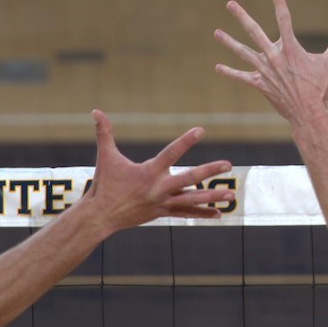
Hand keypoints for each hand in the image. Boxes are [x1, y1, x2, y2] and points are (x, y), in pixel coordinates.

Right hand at [81, 111, 232, 230]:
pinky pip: (187, 213)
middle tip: (228, 165)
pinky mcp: (163, 213)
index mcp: (149, 172)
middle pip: (189, 179)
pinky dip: (202, 213)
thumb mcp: (105, 157)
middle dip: (209, 172)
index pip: (171, 153)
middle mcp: (159, 188)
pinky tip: (219, 214)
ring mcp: (163, 203)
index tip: (201, 130)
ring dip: (213, 197)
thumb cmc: (104, 185)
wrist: (101, 216)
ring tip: (232, 194)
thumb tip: (95, 110)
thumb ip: (104, 133)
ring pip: (193, 200)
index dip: (186, 141)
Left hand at [214, 0, 327, 126]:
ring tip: (217, 33)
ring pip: (243, 52)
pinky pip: (241, 77)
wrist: (310, 114)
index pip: (284, 18)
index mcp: (291, 48)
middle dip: (241, 16)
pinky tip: (218, 68)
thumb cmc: (323, 87)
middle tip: (230, 4)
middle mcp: (274, 56)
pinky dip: (230, 73)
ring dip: (229, 42)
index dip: (279, 2)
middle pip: (254, 31)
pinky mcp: (260, 85)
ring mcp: (265, 71)